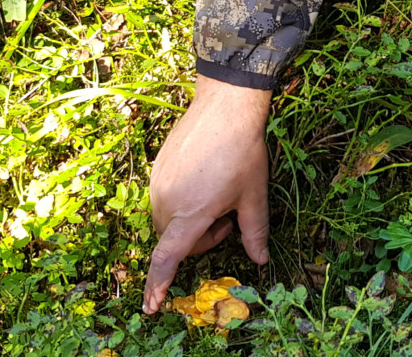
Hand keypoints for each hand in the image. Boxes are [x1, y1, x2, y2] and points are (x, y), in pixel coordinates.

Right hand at [143, 75, 272, 312]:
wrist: (225, 105)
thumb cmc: (242, 151)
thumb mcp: (254, 195)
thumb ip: (255, 232)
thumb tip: (261, 261)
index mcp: (190, 213)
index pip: (167, 259)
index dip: (158, 285)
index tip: (150, 307)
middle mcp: (166, 201)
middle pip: (174, 240)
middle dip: (199, 241)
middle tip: (227, 221)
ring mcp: (158, 182)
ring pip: (168, 220)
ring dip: (190, 222)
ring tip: (218, 198)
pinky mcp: (157, 168)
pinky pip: (164, 198)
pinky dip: (182, 203)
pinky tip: (205, 181)